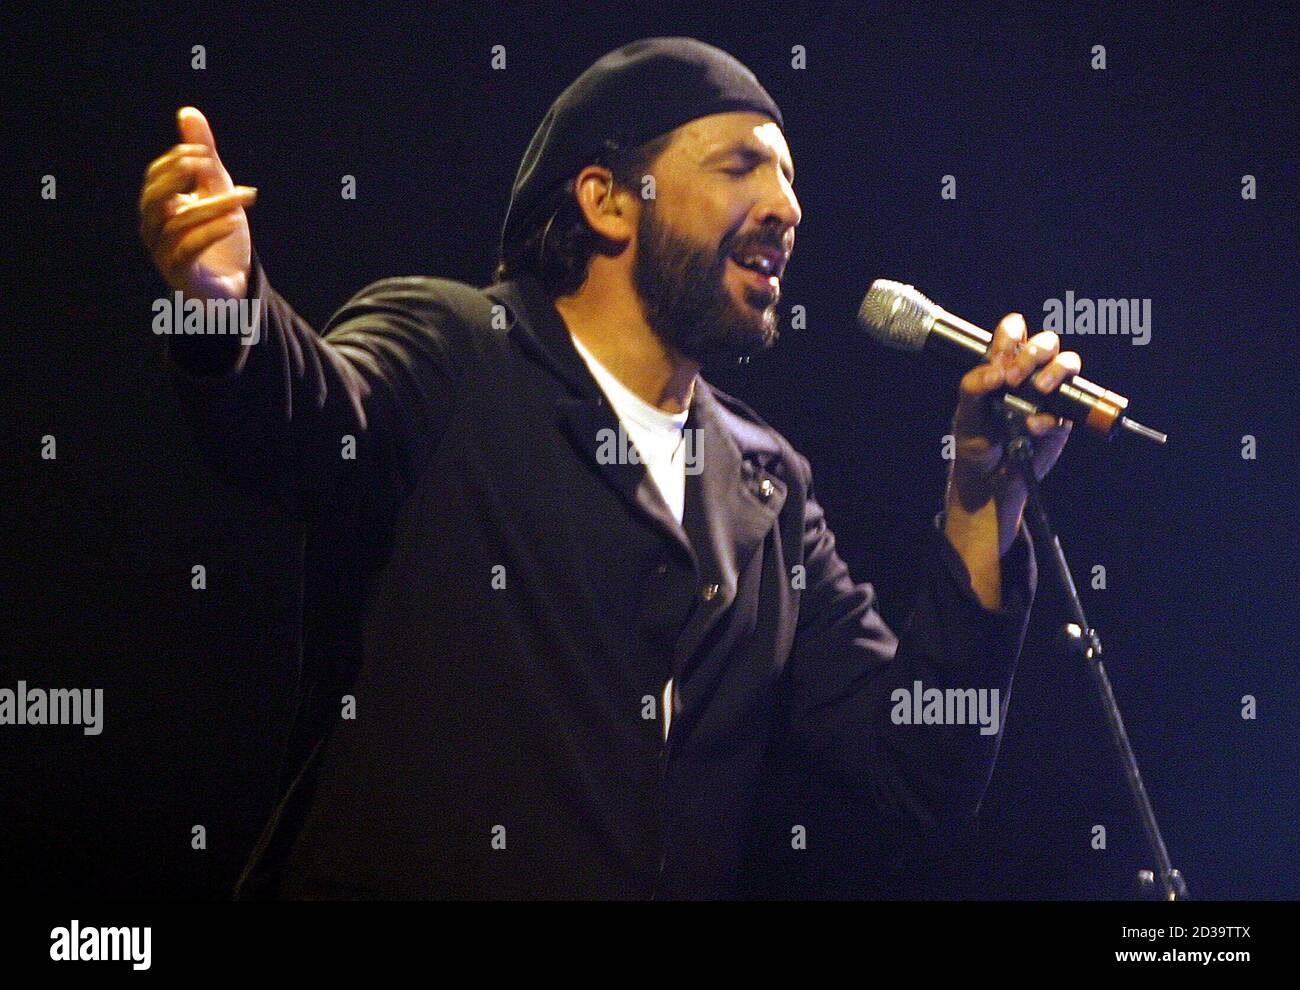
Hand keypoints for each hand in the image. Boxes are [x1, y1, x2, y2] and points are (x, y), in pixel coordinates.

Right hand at [138, 107, 255, 299]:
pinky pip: (190, 248)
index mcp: (157, 208)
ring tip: (245, 195)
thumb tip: (188, 112)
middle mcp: (153, 229)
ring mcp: (164, 253)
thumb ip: (203, 156)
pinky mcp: (181, 274)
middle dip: (179, 177)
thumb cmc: (219, 237)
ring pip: (179, 222)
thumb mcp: (215, 191)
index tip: (202, 150)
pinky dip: (212, 231)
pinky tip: (234, 220)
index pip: (155, 178)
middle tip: (207, 162)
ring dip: (214, 205)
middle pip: (155, 198)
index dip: (175, 161)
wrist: (232, 287)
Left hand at [948, 313, 1080, 555]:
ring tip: (1037, 389)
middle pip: (1046, 342)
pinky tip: (1031, 426)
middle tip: (1014, 377)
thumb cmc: (975, 440)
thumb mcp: (966, 413)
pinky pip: (1067, 406)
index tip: (1000, 354)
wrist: (988, 478)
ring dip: (1055, 371)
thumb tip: (995, 373)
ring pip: (1068, 363)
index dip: (1011, 333)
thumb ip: (974, 387)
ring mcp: (1049, 394)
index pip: (1013, 333)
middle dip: (1034, 352)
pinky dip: (1049, 415)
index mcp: (1003, 365)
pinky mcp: (1062, 418)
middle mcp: (1029, 374)